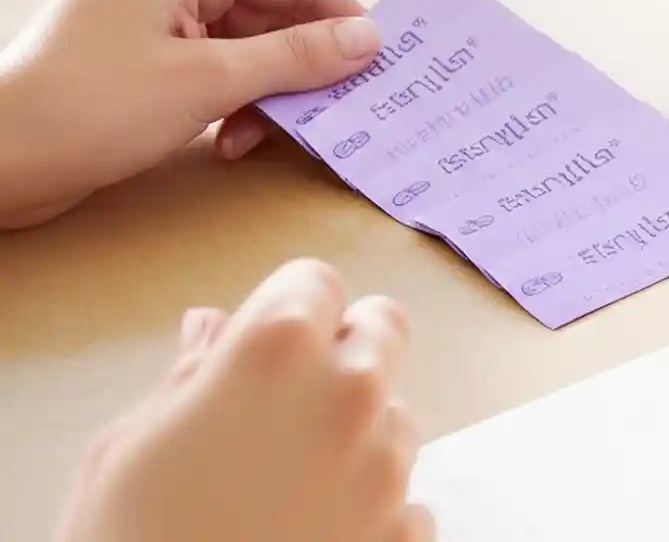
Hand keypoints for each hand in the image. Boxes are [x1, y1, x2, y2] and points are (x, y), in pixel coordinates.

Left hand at [0, 0, 380, 228]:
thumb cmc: (93, 106)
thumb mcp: (212, 81)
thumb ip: (297, 57)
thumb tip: (369, 39)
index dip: (344, 19)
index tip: (382, 63)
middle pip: (268, 15)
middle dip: (301, 67)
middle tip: (338, 111)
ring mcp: (145, 15)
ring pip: (240, 48)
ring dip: (264, 95)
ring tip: (266, 138)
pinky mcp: (132, 56)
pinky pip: (207, 68)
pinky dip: (229, 104)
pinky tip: (229, 141)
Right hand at [54, 259, 433, 541]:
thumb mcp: (131, 446)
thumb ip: (189, 375)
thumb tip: (211, 330)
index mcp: (275, 352)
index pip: (316, 280)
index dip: (289, 305)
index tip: (270, 334)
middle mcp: (348, 397)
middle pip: (383, 328)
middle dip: (346, 348)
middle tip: (294, 395)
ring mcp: (387, 469)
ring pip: (399, 416)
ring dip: (361, 435)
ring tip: (290, 484)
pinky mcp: (406, 535)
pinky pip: (410, 499)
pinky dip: (376, 509)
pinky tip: (316, 533)